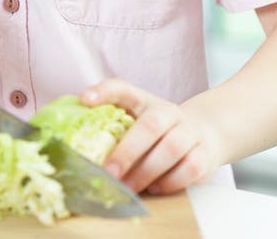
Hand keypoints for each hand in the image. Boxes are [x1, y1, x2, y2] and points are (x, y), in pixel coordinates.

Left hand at [79, 79, 222, 194]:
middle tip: (109, 173)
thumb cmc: (160, 131)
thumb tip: (71, 138)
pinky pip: (189, 169)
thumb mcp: (137, 120)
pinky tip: (154, 189)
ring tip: (128, 188)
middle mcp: (169, 112)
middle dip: (128, 151)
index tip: (84, 99)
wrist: (205, 133)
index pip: (123, 88)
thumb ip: (111, 125)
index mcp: (145, 101)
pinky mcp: (204, 154)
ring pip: (171, 149)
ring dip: (147, 172)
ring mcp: (190, 131)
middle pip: (150, 125)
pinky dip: (170, 182)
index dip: (103, 91)